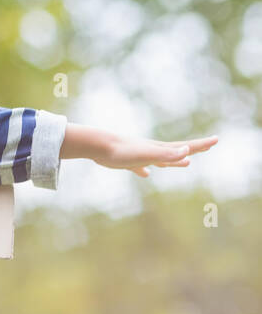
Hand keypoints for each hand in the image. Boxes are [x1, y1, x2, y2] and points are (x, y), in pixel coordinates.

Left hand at [92, 133, 218, 177]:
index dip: (201, 145)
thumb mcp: (148, 155)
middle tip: (207, 146)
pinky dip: (146, 170)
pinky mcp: (126, 161)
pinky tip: (145, 174)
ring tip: (185, 163)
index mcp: (160, 149)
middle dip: (194, 150)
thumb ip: (167, 154)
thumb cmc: (122, 151)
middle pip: (177, 151)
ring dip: (174, 161)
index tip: (216, 139)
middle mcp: (152, 150)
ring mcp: (140, 155)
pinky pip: (140, 166)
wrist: (96, 146)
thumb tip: (188, 152)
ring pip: (161, 158)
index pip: (185, 147)